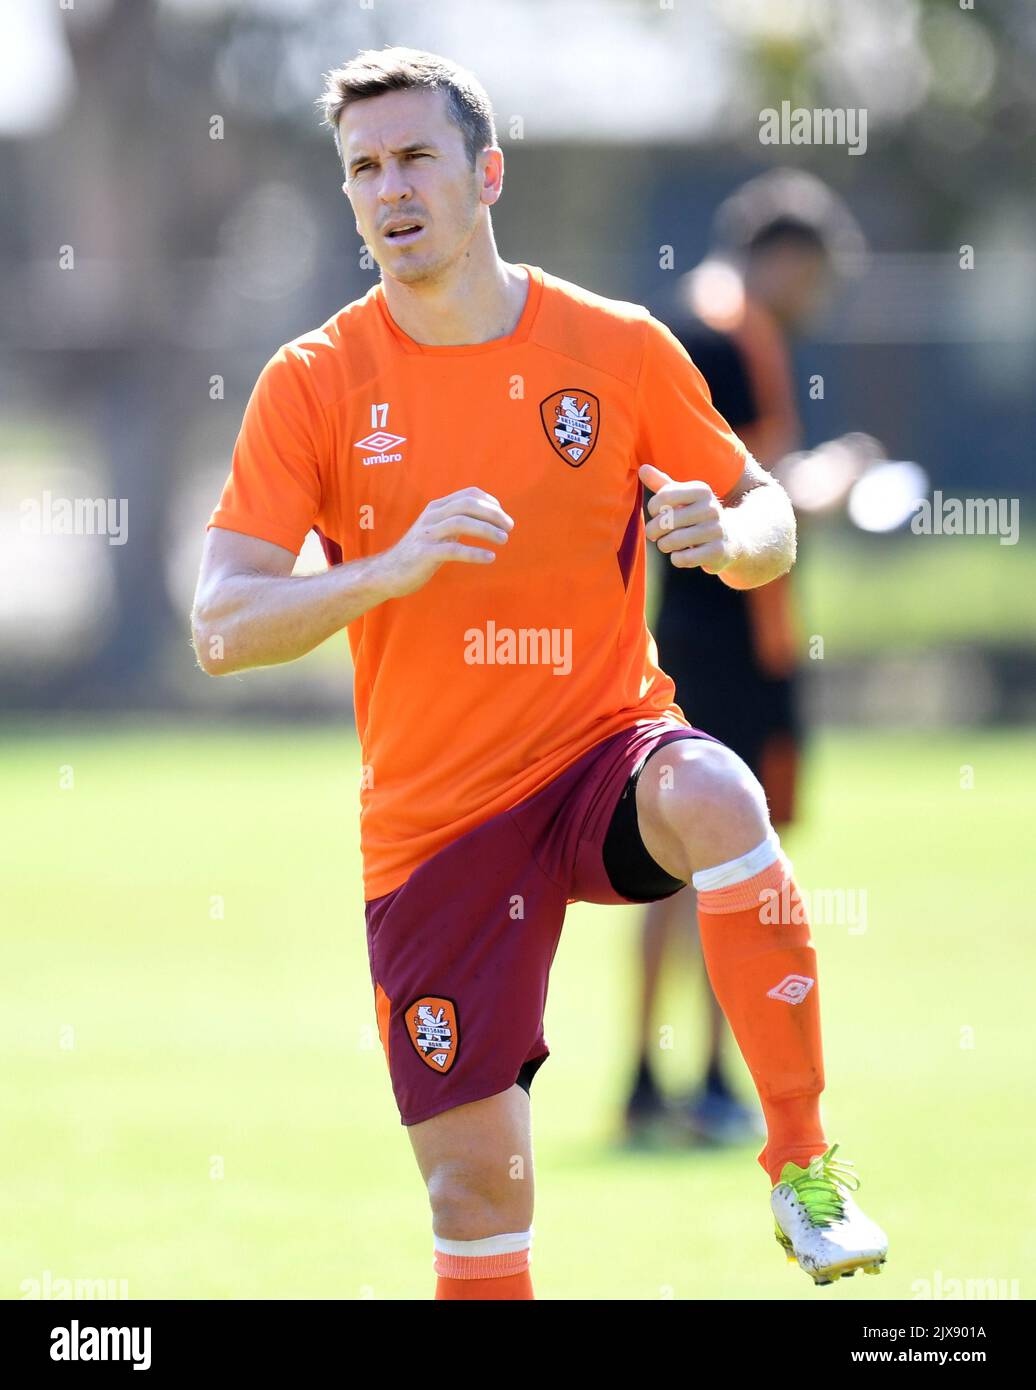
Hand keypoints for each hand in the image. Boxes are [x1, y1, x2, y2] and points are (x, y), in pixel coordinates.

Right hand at [377, 487, 513, 598]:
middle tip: (510, 526)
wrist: (387, 572)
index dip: (490, 502)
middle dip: (493, 513)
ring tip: (504, 540)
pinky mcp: (424, 554)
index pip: (468, 494)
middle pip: (467, 504)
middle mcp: (431, 516)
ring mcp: (427, 534)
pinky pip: (453, 550)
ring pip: (461, 523)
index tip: (502, 515)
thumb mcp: (436, 531)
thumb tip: (485, 519)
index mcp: (436, 508)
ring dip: (487, 530)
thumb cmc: (418, 553)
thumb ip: (455, 522)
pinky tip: (489, 558)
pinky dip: (475, 553)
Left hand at [639, 464, 740, 574]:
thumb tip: (642, 468)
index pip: (663, 496)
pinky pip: (683, 558)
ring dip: (664, 545)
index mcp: (701, 490)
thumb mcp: (682, 497)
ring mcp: (716, 530)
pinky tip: (682, 554)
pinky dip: (677, 559)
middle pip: (665, 521)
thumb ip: (661, 484)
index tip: (657, 513)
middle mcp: (711, 508)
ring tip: (668, 544)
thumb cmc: (696, 515)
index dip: (653, 508)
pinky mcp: (718, 552)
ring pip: (672, 541)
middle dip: (653, 530)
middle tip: (656, 534)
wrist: (731, 538)